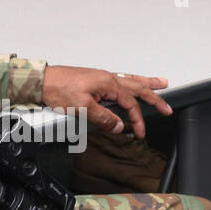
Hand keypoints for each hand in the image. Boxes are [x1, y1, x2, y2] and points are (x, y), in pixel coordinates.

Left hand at [42, 66, 171, 139]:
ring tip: (161, 83)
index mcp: (108, 83)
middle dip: (155, 98)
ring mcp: (103, 78)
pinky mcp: (96, 80)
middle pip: (138, 89)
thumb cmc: (59, 90)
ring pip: (131, 81)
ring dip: (147, 84)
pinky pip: (121, 80)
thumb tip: (119, 125)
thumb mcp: (82, 108)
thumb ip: (103, 117)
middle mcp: (108, 78)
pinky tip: (134, 82)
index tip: (140, 132)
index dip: (137, 120)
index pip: (129, 104)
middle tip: (167, 107)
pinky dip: (132, 82)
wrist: (43, 81)